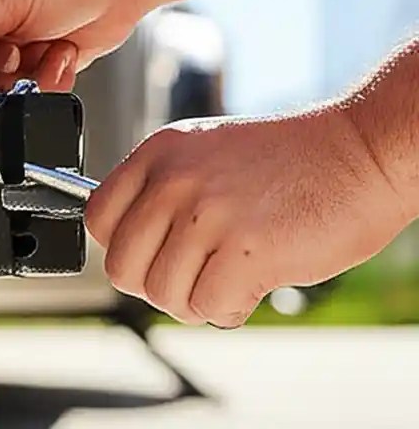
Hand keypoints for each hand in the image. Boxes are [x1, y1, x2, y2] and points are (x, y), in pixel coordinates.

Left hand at [85, 108, 414, 326]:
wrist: (363, 151)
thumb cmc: (293, 162)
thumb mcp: (206, 155)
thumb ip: (163, 191)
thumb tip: (131, 245)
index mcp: (159, 153)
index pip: (97, 219)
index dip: (124, 249)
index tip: (155, 255)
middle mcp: (174, 180)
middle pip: (122, 267)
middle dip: (157, 284)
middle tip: (197, 276)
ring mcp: (206, 214)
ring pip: (162, 293)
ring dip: (196, 300)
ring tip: (230, 276)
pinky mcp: (244, 250)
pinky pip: (206, 307)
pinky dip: (229, 309)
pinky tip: (254, 284)